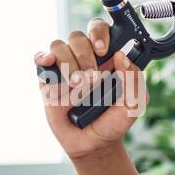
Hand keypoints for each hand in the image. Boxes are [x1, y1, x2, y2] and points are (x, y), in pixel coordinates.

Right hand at [35, 17, 148, 160]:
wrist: (94, 143)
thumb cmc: (114, 122)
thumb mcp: (134, 104)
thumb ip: (133, 79)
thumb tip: (121, 56)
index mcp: (107, 59)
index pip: (100, 30)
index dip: (100, 33)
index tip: (103, 50)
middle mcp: (85, 59)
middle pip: (78, 36)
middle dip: (85, 55)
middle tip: (93, 78)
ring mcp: (65, 68)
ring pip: (60, 46)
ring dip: (70, 64)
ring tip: (79, 86)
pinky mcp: (48, 79)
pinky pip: (40, 58)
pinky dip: (43, 58)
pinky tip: (50, 65)